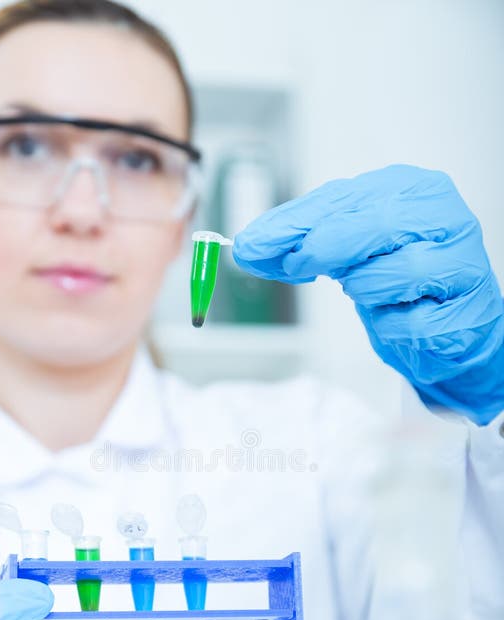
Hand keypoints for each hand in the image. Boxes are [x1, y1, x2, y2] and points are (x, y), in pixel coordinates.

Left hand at [233, 165, 503, 424]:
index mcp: (411, 189)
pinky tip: (400, 319)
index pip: (342, 198)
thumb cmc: (400, 282)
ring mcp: (461, 262)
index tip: (253, 244)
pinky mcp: (468, 310)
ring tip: (371, 293)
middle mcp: (442, 216)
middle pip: (373, 224)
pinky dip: (392, 326)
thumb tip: (252, 247)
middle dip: (323, 248)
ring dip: (365, 290)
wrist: (453, 328)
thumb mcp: (350, 253)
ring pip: (392, 273)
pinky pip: (409, 322)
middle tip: (295, 266)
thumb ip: (304, 244)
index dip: (293, 223)